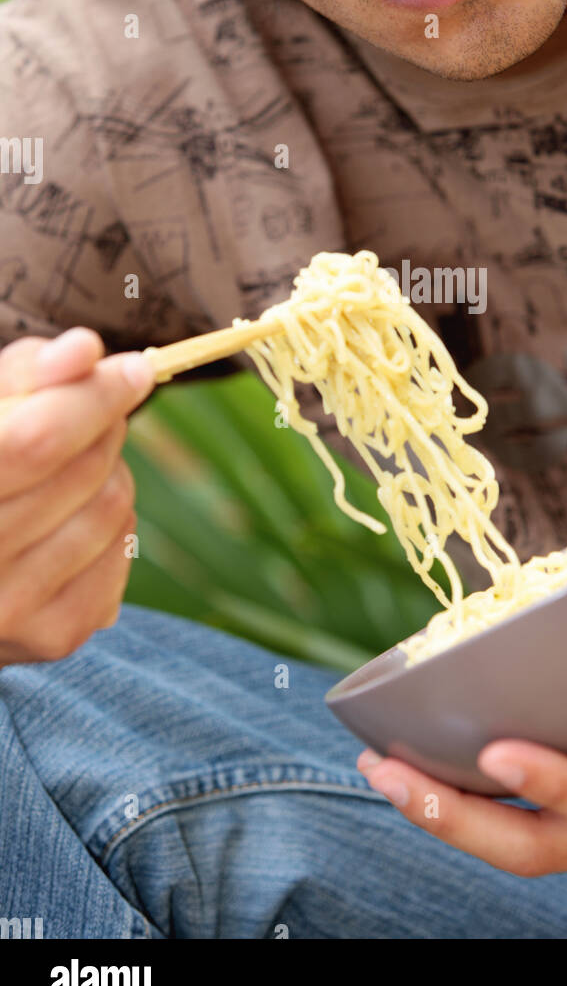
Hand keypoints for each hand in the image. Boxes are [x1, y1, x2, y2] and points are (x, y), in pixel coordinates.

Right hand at [0, 328, 154, 665]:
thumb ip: (31, 371)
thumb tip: (86, 350)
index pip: (36, 440)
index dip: (94, 398)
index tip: (135, 370)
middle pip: (84, 471)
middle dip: (103, 427)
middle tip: (88, 417)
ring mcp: (8, 608)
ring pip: (115, 508)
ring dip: (111, 473)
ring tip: (71, 471)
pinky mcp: (51, 635)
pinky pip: (124, 553)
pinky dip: (114, 524)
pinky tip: (72, 520)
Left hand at [358, 476, 566, 927]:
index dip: (558, 784)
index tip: (497, 751)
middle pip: (536, 849)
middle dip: (453, 817)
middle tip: (386, 768)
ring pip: (523, 852)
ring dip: (448, 816)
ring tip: (384, 765)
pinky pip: (538, 839)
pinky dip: (483, 810)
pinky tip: (437, 766)